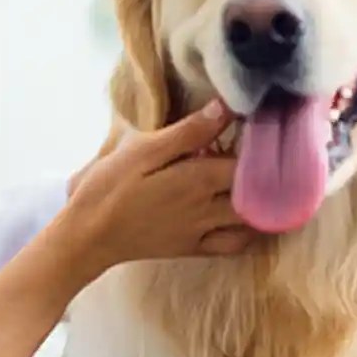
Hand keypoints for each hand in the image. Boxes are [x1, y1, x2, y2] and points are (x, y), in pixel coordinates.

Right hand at [55, 99, 255, 276]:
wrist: (86, 236)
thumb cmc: (108, 188)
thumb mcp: (141, 151)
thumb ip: (187, 133)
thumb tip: (225, 108)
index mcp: (198, 180)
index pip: (246, 161)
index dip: (261, 145)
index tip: (267, 128)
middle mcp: (208, 208)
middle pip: (256, 192)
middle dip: (268, 174)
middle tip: (270, 155)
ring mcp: (202, 232)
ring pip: (251, 221)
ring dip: (265, 203)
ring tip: (267, 184)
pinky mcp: (191, 248)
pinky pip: (232, 245)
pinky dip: (249, 233)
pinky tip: (248, 218)